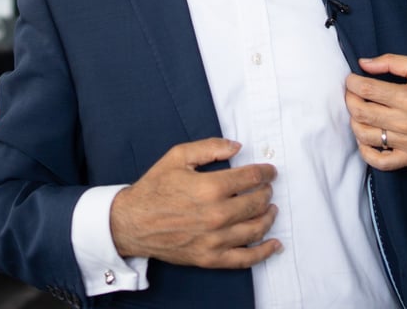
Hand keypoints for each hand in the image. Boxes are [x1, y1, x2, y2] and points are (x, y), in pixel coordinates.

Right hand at [109, 138, 280, 267]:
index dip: (265, 173)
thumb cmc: (154, 188)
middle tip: (266, 189)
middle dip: (266, 193)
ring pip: (256, 228)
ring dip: (268, 217)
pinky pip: (246, 258)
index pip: (251, 178)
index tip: (269, 171)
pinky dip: (264, 252)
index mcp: (209, 187)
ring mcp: (215, 239)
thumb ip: (209, 147)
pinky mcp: (211, 258)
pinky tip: (274, 244)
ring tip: (270, 209)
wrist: (132, 222)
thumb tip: (237, 147)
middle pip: (257, 203)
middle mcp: (216, 215)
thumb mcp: (177, 157)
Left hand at [345, 54, 406, 170]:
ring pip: (364, 135)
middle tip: (353, 93)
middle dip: (350, 99)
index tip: (352, 79)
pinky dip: (365, 151)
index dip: (351, 82)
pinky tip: (366, 137)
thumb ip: (391, 62)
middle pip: (360, 112)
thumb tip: (363, 64)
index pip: (365, 90)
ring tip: (361, 111)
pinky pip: (380, 161)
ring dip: (355, 122)